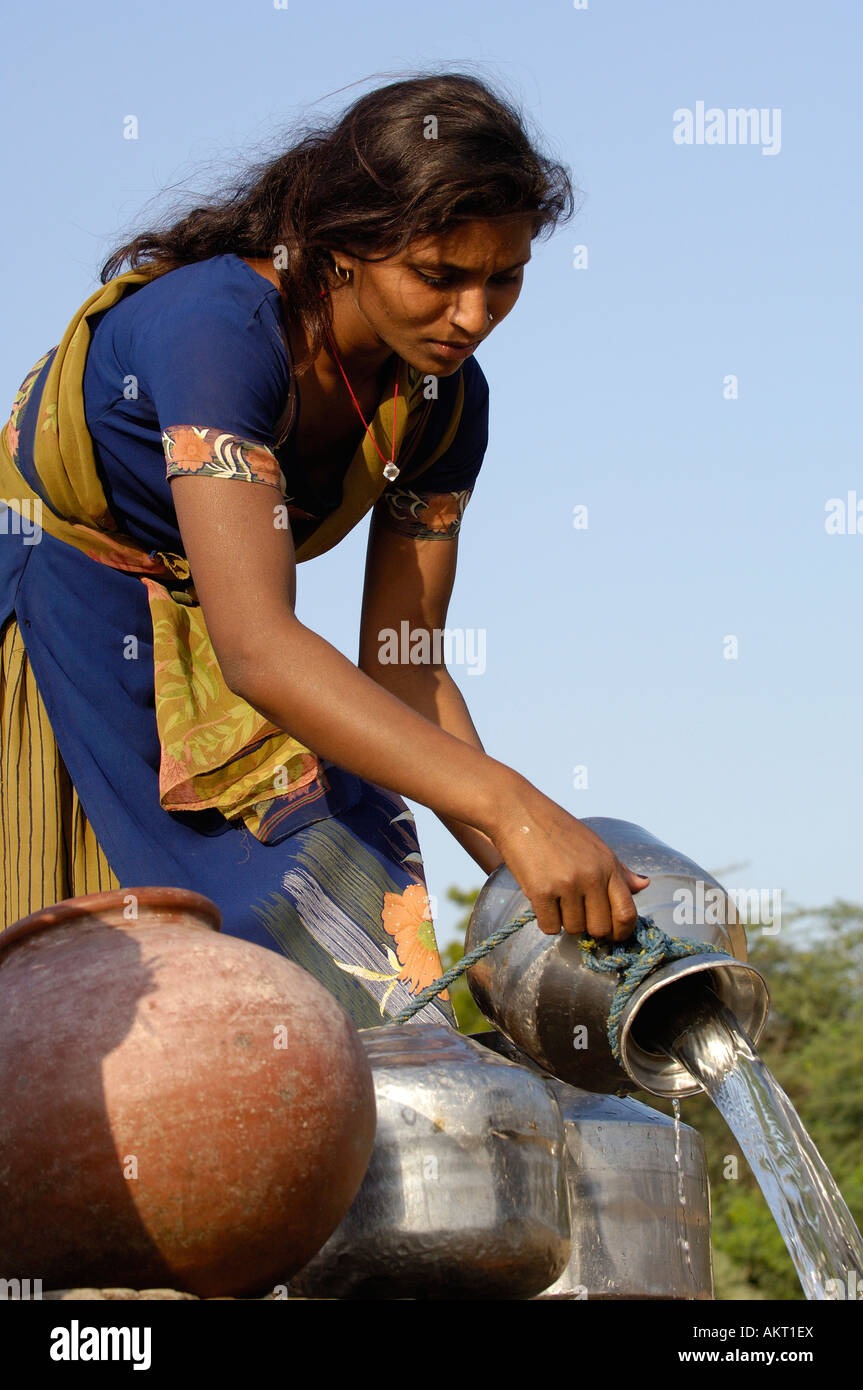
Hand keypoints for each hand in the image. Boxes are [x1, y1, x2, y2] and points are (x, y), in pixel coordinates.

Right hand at [488, 778, 649, 941]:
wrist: (518, 813)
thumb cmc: (557, 828)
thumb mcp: (595, 845)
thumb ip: (619, 870)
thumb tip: (644, 885)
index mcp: (608, 865)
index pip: (627, 913)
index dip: (622, 931)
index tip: (613, 935)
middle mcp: (592, 877)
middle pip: (600, 928)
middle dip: (589, 928)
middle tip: (578, 915)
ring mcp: (567, 885)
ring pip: (573, 928)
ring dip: (564, 921)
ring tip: (556, 898)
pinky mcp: (541, 892)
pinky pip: (550, 926)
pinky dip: (546, 920)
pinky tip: (543, 901)